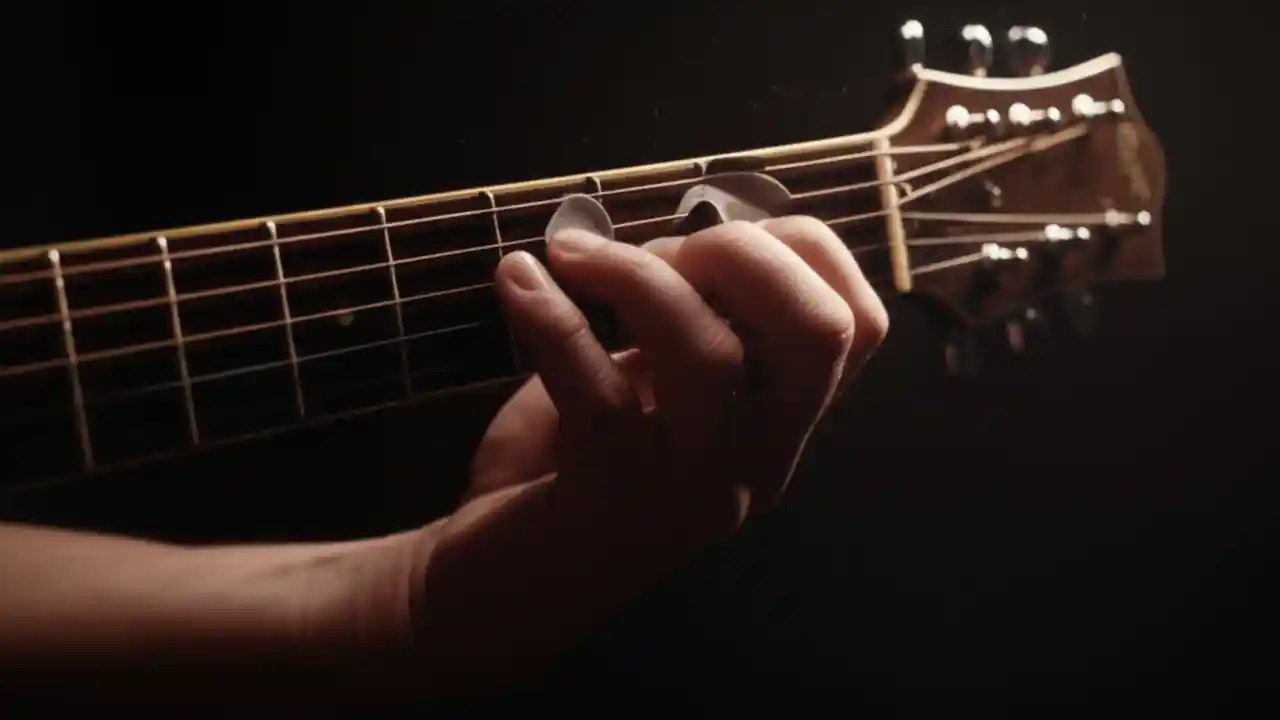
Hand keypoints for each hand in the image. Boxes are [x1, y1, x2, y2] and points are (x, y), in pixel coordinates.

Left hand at [401, 216, 887, 694]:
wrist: (498, 589)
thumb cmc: (574, 467)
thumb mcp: (651, 386)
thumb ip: (688, 322)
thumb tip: (683, 232)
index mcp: (779, 424)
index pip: (860, 324)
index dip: (797, 249)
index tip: (709, 243)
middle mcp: (760, 460)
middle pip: (819, 331)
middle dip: (744, 254)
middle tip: (657, 250)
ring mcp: (694, 489)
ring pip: (711, 356)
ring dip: (635, 276)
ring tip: (570, 256)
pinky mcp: (614, 503)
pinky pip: (597, 390)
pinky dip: (553, 318)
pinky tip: (518, 279)